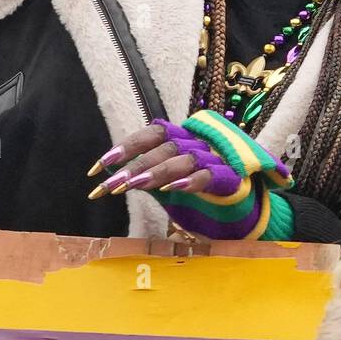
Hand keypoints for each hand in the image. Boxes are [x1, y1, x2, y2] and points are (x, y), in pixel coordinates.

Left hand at [87, 120, 236, 197]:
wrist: (241, 205)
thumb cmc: (199, 191)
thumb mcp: (167, 183)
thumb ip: (144, 175)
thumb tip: (109, 171)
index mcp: (181, 138)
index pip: (152, 134)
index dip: (126, 146)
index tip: (99, 166)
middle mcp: (196, 142)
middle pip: (164, 146)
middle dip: (135, 165)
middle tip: (111, 184)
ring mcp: (214, 158)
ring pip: (183, 158)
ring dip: (156, 171)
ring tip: (133, 186)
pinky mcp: (229, 178)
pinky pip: (208, 175)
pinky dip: (189, 181)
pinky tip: (170, 190)